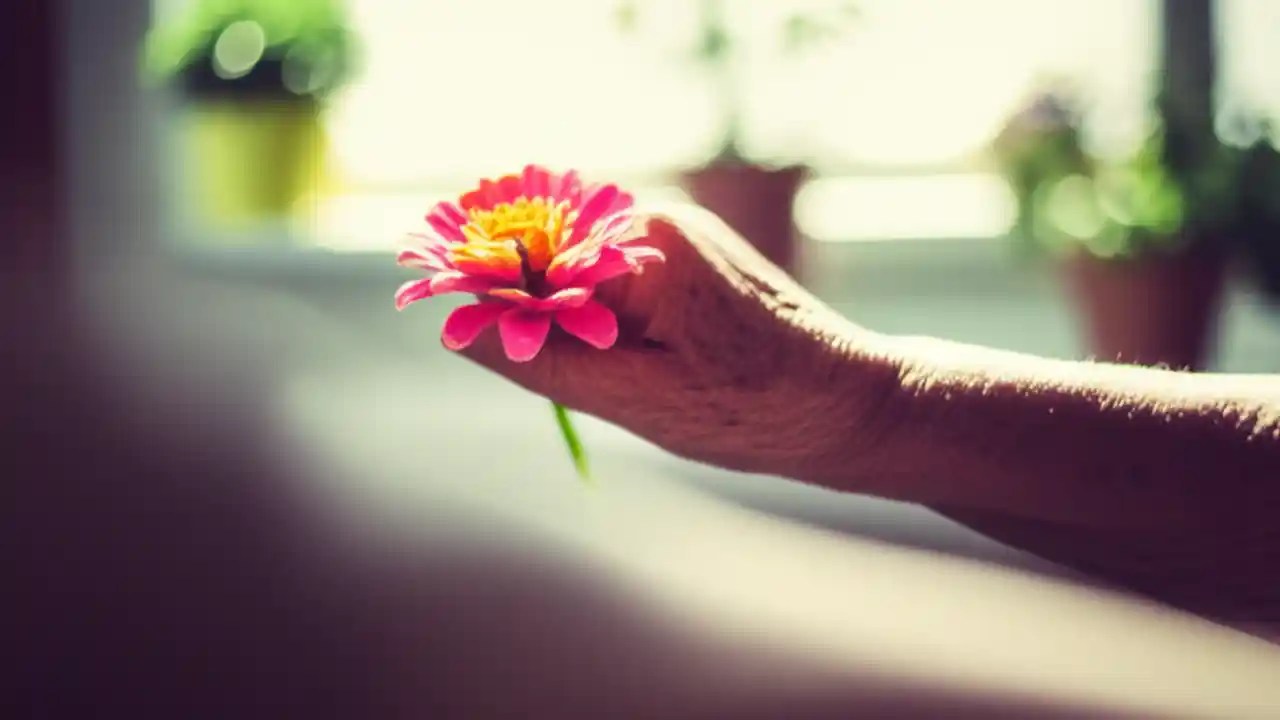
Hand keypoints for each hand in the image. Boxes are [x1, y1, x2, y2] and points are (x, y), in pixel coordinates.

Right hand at [459, 204, 896, 481]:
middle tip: (538, 364)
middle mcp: (659, 219)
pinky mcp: (691, 255)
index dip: (485, 293)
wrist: (850, 405)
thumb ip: (544, 360)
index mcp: (645, 245)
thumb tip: (460, 328)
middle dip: (527, 308)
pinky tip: (634, 360)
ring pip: (580, 268)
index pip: (528, 256)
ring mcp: (678, 233)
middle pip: (549, 254)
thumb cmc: (754, 412)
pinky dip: (600, 316)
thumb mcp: (637, 399)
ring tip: (605, 373)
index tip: (449, 321)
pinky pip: (615, 276)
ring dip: (566, 317)